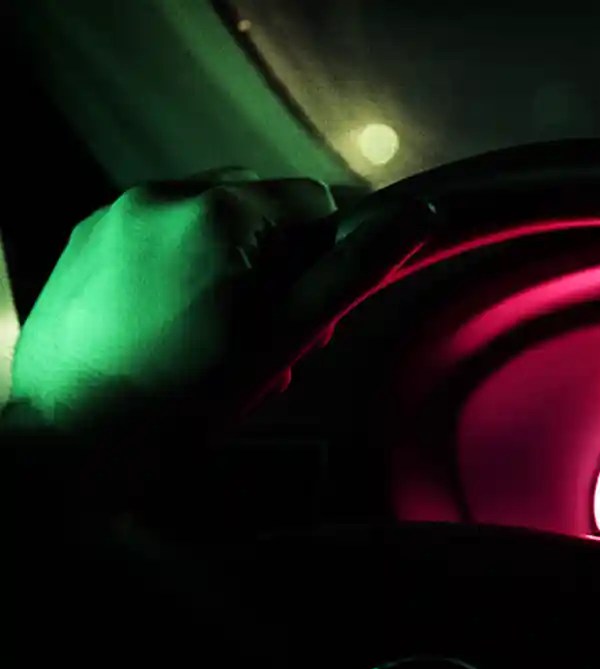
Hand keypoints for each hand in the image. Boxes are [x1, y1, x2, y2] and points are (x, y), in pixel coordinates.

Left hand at [6, 169, 426, 434]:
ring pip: (210, 217)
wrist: (70, 437)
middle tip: (259, 332)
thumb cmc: (186, 393)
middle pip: (260, 207)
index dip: (320, 259)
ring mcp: (118, 211)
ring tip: (209, 331)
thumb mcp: (282, 336)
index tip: (299, 315)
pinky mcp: (86, 235)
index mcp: (220, 212)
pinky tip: (167, 321)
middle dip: (274, 260)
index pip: (314, 202)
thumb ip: (351, 272)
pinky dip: (179, 263)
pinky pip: (160, 229)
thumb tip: (421, 216)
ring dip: (227, 260)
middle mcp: (164, 193)